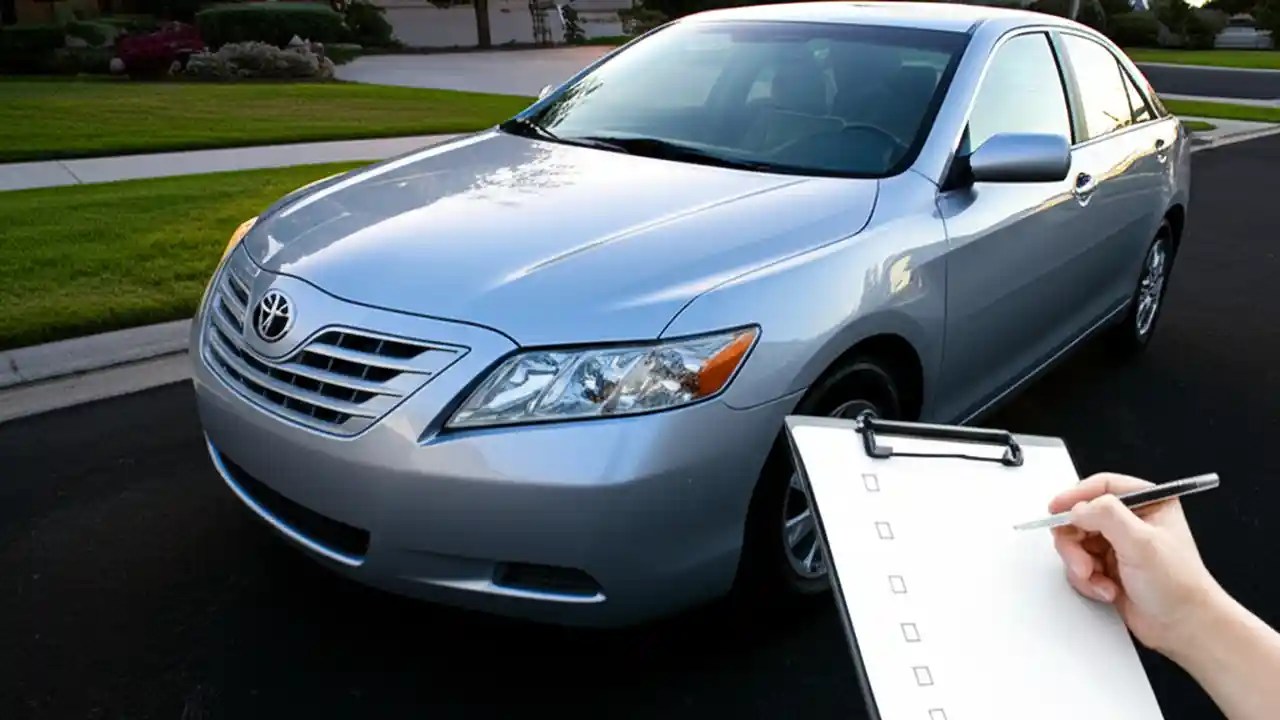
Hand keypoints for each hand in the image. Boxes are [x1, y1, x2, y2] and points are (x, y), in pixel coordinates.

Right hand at [1049, 472, 1222, 655]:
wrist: (1184, 627)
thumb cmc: (1179, 585)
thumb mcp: (1142, 542)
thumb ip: (1107, 516)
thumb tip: (1076, 508)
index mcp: (1148, 504)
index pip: (1103, 486)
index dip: (1077, 496)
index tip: (1057, 509)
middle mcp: (1131, 522)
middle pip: (1081, 515)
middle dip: (1075, 541)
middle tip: (1082, 561)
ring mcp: (1117, 545)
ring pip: (1075, 542)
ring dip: (1080, 564)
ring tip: (1097, 579)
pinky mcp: (1107, 568)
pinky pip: (1079, 565)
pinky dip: (1087, 580)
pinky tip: (1107, 590)